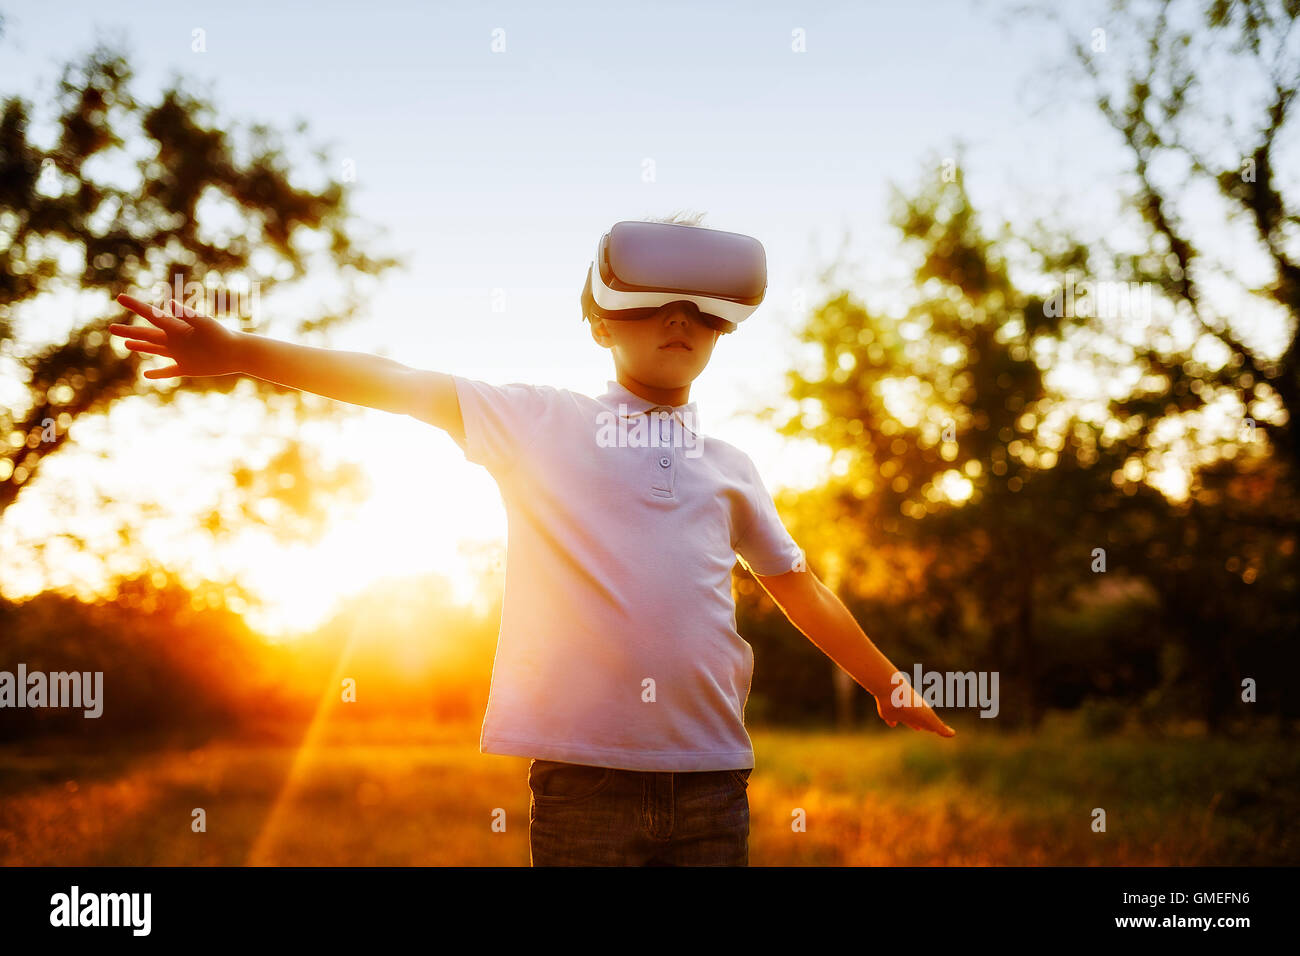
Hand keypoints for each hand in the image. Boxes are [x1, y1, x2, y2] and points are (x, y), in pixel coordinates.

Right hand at [109, 294, 239, 378]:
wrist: (237, 353)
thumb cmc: (222, 335)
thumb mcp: (203, 323)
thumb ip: (186, 314)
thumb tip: (168, 303)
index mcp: (176, 326)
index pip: (151, 314)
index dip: (136, 306)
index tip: (120, 297)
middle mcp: (175, 339)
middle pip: (147, 334)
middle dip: (129, 331)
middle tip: (111, 327)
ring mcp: (179, 354)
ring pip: (154, 349)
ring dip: (140, 346)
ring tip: (126, 343)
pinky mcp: (187, 368)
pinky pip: (168, 371)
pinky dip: (158, 373)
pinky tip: (146, 374)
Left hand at [876, 681, 956, 736]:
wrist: (893, 693)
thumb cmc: (912, 706)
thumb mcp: (929, 719)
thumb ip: (940, 728)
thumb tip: (953, 734)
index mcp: (921, 713)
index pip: (929, 722)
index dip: (933, 726)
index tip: (937, 730)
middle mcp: (911, 712)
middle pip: (918, 720)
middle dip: (923, 724)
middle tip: (927, 729)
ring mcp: (899, 712)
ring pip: (906, 719)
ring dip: (910, 722)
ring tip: (916, 727)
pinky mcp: (886, 713)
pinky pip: (890, 719)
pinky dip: (891, 722)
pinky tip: (893, 724)